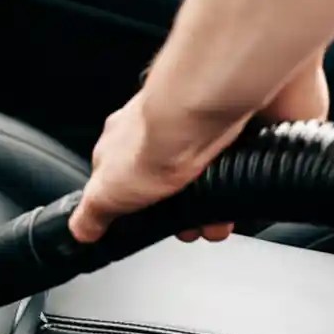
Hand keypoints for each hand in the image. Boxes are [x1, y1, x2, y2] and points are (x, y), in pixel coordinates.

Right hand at [69, 58, 330, 243]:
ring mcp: (209, 124)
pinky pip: (252, 161)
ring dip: (220, 205)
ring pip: (215, 175)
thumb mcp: (108, 192)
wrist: (214, 103)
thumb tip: (81, 229)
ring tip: (223, 219)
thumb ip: (93, 211)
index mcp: (127, 142)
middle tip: (195, 228)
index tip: (155, 230)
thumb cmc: (161, 136)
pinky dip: (251, 181)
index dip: (143, 212)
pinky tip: (249, 192)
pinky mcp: (249, 123)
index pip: (128, 183)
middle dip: (188, 214)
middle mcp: (168, 127)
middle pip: (177, 183)